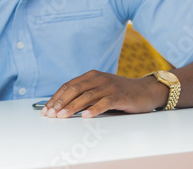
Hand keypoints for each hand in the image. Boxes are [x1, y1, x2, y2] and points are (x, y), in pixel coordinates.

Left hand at [41, 70, 166, 118]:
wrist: (146, 91)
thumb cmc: (120, 93)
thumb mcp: (100, 90)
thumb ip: (85, 94)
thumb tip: (63, 107)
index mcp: (91, 76)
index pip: (68, 86)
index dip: (56, 97)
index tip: (46, 109)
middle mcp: (98, 78)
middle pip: (74, 89)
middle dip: (60, 102)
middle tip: (50, 114)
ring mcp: (109, 86)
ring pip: (86, 96)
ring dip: (72, 107)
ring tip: (62, 116)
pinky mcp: (120, 96)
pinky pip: (104, 103)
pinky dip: (94, 109)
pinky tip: (86, 116)